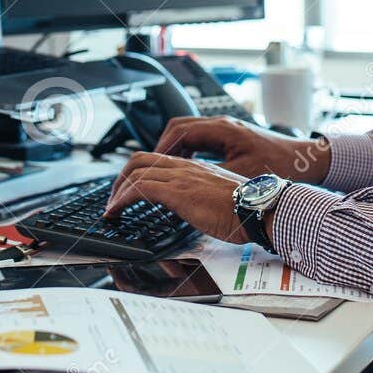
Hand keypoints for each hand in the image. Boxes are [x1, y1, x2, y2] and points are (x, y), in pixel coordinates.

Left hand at [103, 152, 249, 243]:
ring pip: (136, 172)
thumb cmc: (248, 209)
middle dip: (120, 178)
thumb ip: (201, 198)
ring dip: (117, 191)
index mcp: (195, 167)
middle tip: (114, 199)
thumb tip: (190, 211)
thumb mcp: (219, 199)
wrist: (261, 209)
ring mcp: (181, 178)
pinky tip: (116, 212)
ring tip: (111, 209)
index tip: (128, 191)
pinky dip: (122, 200)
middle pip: (139, 159)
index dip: (136, 173)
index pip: (156, 160)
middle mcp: (185, 167)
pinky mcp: (179, 192)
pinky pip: (140, 189)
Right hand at [154, 116, 329, 181]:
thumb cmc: (280, 166)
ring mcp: (227, 130)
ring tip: (162, 171)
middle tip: (148, 170)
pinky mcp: (233, 138)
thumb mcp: (240, 177)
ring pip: (188, 133)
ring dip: (172, 150)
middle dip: (160, 149)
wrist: (308, 161)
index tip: (148, 167)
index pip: (178, 133)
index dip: (160, 149)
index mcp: (222, 130)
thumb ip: (209, 176)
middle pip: (178, 129)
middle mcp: (222, 125)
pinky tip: (186, 170)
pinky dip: (187, 151)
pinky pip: (200, 139)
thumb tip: (181, 184)